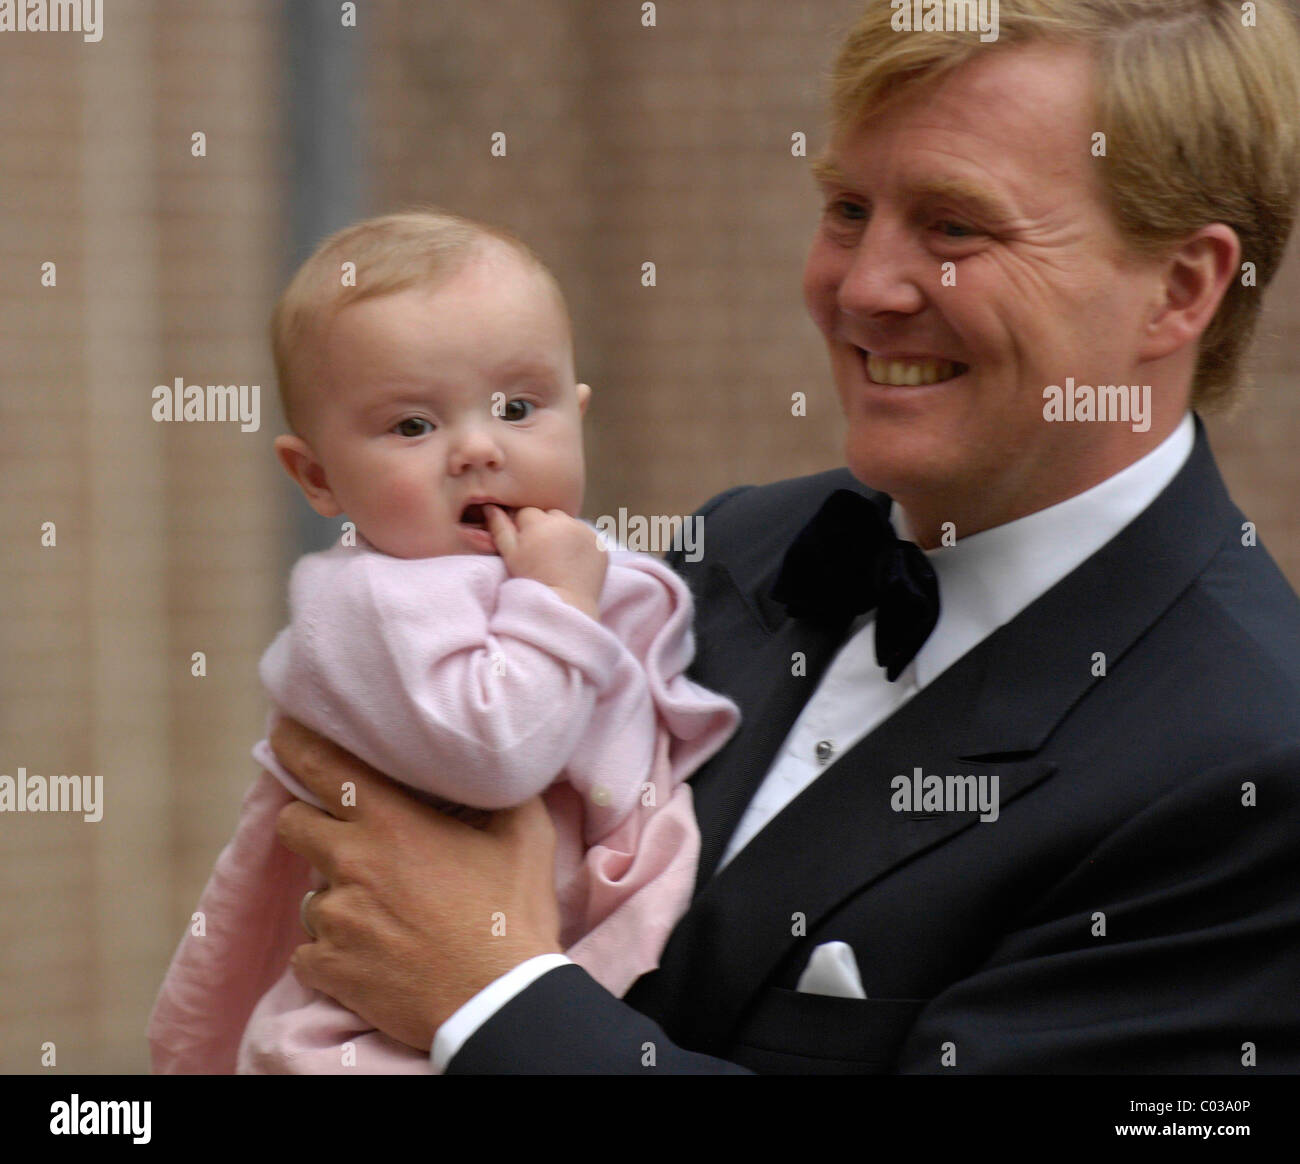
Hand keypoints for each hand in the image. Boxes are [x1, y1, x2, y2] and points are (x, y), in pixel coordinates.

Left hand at [270, 717, 563, 1051]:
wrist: (497, 1002)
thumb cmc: (512, 915)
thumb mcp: (523, 834)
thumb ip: (499, 791)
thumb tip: (490, 767)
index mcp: (390, 824)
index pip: (321, 767)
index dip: (296, 744)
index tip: (284, 733)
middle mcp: (350, 865)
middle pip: (292, 824)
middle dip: (310, 821)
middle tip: (345, 834)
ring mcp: (334, 920)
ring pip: (311, 894)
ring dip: (336, 895)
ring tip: (382, 912)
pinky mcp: (328, 967)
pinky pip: (311, 949)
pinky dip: (334, 949)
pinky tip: (374, 951)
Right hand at [485, 505, 606, 618]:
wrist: (564, 607)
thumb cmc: (531, 582)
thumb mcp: (510, 555)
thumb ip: (499, 528)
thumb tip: (490, 507)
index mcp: (540, 522)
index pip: (526, 512)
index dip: (521, 529)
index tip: (524, 547)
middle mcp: (565, 522)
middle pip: (549, 515)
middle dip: (543, 528)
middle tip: (540, 553)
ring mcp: (586, 533)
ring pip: (568, 524)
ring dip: (562, 534)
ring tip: (556, 558)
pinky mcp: (600, 546)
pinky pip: (586, 537)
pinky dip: (579, 545)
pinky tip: (571, 562)